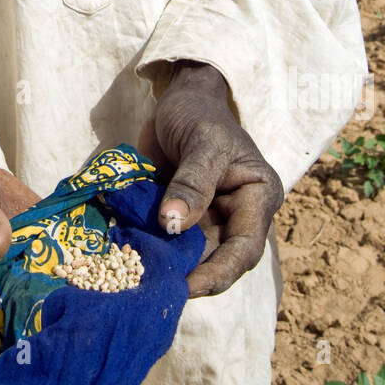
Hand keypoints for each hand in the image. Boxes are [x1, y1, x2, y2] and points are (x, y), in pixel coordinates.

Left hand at [138, 59, 283, 297]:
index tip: (187, 285)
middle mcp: (236, 215)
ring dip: (166, 265)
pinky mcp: (180, 216)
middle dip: (189, 274)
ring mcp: (207, 218)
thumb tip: (172, 225)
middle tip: (154, 288)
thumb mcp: (203, 142)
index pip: (244, 248)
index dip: (219, 273)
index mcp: (257, 198)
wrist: (181, 97)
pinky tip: (127, 257)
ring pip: (190, 254)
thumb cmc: (201, 114)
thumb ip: (192, 183)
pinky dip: (150, 247)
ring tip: (136, 277)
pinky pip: (167, 239)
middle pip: (218, 259)